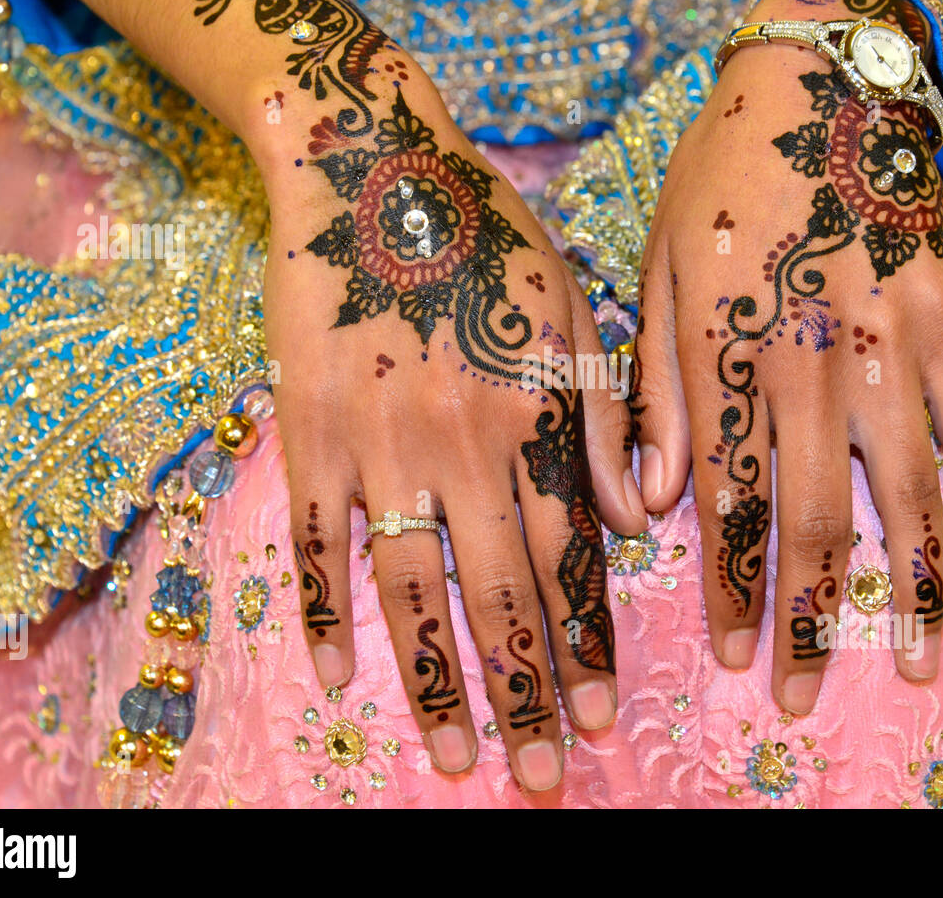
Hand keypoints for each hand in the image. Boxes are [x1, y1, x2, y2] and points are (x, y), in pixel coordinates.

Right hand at [255, 56, 645, 789]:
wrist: (371, 167)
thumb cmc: (489, 235)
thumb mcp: (570, 310)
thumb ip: (603, 419)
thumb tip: (634, 522)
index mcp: (537, 417)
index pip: (571, 560)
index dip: (587, 643)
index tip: (600, 716)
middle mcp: (466, 446)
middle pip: (501, 596)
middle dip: (527, 695)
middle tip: (544, 775)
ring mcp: (380, 445)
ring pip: (411, 591)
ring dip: (437, 681)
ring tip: (453, 756)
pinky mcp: (308, 433)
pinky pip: (318, 541)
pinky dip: (325, 613)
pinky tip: (336, 677)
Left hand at [632, 29, 942, 712]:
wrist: (816, 86)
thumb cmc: (715, 184)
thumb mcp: (654, 274)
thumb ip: (653, 393)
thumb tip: (650, 506)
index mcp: (725, 358)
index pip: (727, 505)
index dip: (731, 590)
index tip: (735, 657)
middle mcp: (810, 367)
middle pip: (818, 523)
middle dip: (811, 621)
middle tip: (807, 697)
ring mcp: (891, 347)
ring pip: (906, 495)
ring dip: (907, 589)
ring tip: (910, 662)